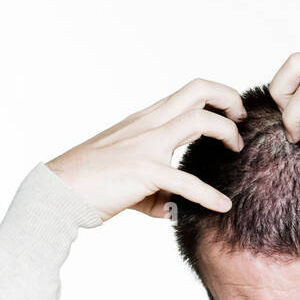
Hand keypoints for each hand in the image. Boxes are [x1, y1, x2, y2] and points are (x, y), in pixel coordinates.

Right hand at [46, 79, 246, 222]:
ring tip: (237, 151)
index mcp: (146, 120)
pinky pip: (186, 182)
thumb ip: (158, 188)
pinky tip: (222, 207)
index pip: (189, 92)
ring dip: (227, 133)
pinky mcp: (143, 171)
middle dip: (229, 99)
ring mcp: (146, 144)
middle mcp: (148, 124)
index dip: (218, 96)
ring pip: (199, 122)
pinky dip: (209, 195)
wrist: (58, 193)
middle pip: (198, 90)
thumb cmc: (90, 185)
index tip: (233, 115)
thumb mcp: (131, 178)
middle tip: (242, 121)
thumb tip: (175, 208)